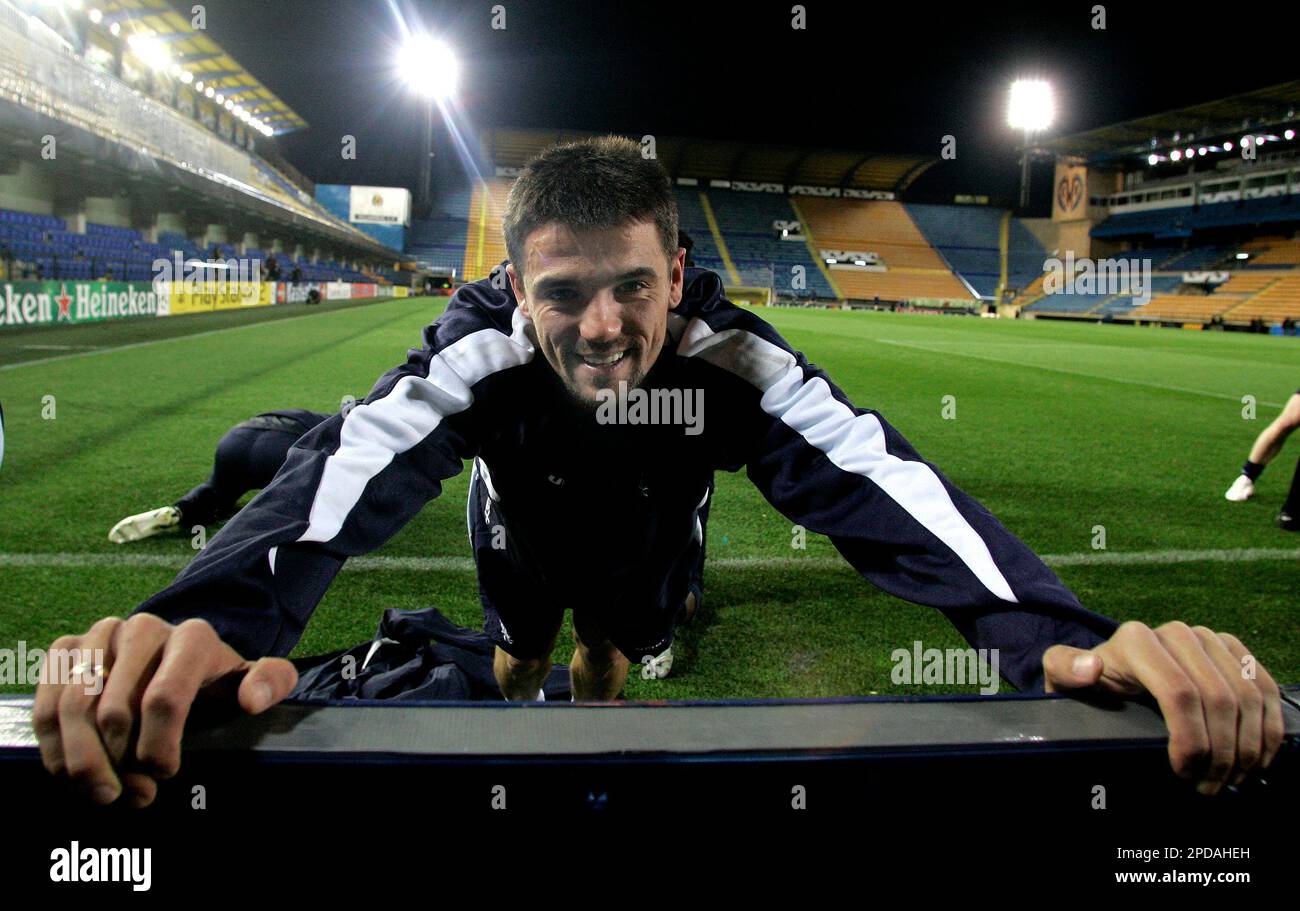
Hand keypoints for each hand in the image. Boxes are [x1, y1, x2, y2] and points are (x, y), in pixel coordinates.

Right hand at [32, 614, 297, 806]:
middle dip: (121, 765)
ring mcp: (101, 635)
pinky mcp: (67, 649)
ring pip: (74, 708)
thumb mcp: (253, 679)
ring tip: (101, 791)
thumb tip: (251, 700)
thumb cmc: (215, 679)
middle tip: (132, 794)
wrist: (177, 655)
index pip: (165, 700)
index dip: (158, 749)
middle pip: (114, 712)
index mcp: (193, 637)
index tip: (164, 776)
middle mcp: (143, 628)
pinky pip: (46, 700)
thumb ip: (272, 682)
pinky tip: (69, 771)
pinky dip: (53, 743)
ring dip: (82, 761)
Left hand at [1042, 621, 1283, 794]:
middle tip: (1210, 787)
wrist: (1112, 670)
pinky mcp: (1232, 649)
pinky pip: (1263, 687)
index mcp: (1137, 640)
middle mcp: (1176, 633)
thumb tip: (1091, 669)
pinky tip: (1258, 757)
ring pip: (1247, 696)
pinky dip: (1267, 726)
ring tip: (1231, 779)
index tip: (1183, 773)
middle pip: (1218, 700)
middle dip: (1221, 753)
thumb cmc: (1088, 682)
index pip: (1180, 694)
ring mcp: (1208, 638)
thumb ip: (1065, 669)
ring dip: (1248, 746)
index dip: (1190, 740)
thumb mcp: (1062, 676)